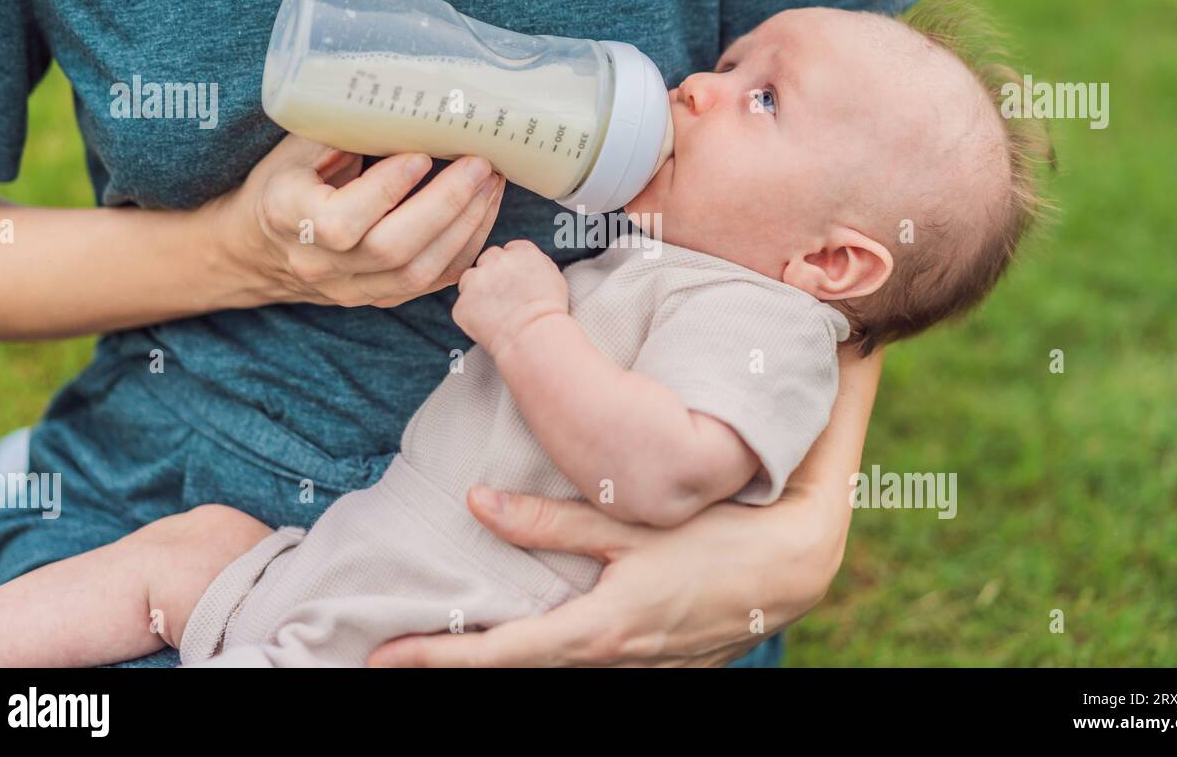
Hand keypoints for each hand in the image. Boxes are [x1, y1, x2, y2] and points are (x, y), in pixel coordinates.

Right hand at [207, 134, 504, 307]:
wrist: (260, 247)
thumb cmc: (285, 183)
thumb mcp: (296, 149)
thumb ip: (342, 133)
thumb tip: (408, 102)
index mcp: (288, 217)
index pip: (342, 220)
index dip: (388, 189)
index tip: (423, 155)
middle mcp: (319, 263)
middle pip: (391, 249)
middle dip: (445, 204)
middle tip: (479, 164)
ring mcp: (352, 289)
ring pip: (419, 271)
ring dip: (466, 225)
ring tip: (491, 183)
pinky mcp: (381, 298)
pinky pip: (434, 281)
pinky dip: (467, 246)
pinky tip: (484, 210)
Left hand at [368, 347, 884, 666]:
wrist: (793, 569)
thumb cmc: (714, 542)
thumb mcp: (631, 527)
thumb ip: (552, 521)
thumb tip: (477, 505)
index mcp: (596, 631)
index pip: (498, 655)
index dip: (436, 658)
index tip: (383, 657)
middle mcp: (610, 663)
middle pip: (516, 671)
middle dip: (453, 664)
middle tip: (395, 654)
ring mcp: (638, 671)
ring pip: (552, 672)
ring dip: (500, 661)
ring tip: (452, 645)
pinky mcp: (658, 666)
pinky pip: (589, 666)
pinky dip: (547, 657)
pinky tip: (534, 639)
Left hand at [452, 239, 568, 357]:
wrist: (535, 336)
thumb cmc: (550, 313)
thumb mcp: (554, 277)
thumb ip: (536, 262)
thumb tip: (523, 261)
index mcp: (520, 251)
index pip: (509, 250)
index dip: (511, 267)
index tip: (515, 282)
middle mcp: (495, 260)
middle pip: (487, 260)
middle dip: (492, 275)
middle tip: (503, 298)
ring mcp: (475, 280)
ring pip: (470, 280)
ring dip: (477, 291)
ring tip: (495, 314)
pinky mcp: (462, 304)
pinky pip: (464, 307)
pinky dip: (472, 316)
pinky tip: (489, 327)